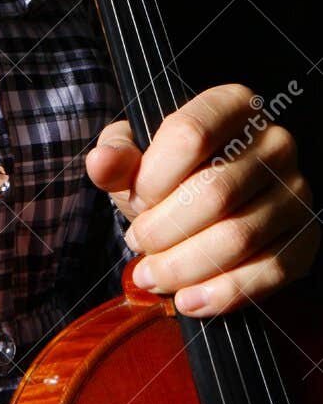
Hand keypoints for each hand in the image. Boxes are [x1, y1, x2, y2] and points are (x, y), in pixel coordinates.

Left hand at [84, 83, 318, 317]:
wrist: (210, 199)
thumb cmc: (169, 170)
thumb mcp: (136, 153)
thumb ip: (116, 156)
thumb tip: (101, 162)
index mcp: (233, 104)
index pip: (191, 134)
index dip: (154, 177)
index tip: (135, 200)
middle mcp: (275, 141)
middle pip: (215, 192)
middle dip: (164, 229)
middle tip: (137, 245)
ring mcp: (296, 190)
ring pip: (238, 237)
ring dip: (185, 266)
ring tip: (152, 274)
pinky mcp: (306, 237)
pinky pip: (268, 272)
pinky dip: (222, 293)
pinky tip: (189, 299)